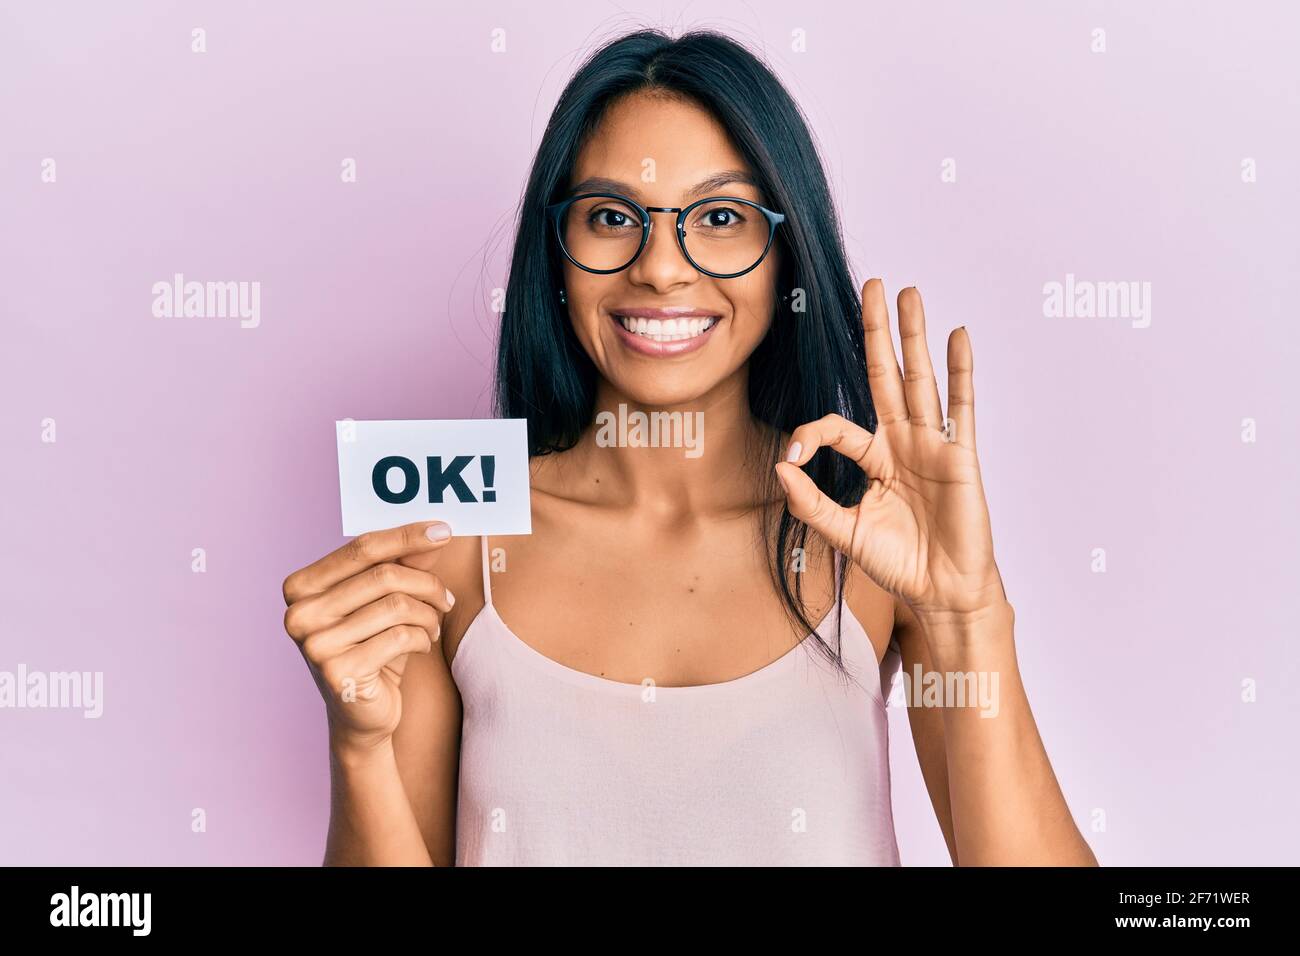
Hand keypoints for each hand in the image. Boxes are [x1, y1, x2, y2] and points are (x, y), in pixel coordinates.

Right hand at [282, 520, 456, 751]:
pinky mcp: (337, 672)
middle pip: (383, 576)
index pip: (361, 548)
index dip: (406, 536)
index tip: (444, 531)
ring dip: (427, 614)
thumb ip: (403, 564)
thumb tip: (434, 532)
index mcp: (301, 587)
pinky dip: (422, 637)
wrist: (362, 715)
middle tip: (446, 598)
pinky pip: (400, 637)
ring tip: (433, 625)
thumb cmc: (374, 648)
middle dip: (426, 584)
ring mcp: (314, 645)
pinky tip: (422, 644)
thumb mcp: (386, 602)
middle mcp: (299, 613)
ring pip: (396, 606)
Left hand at [776, 279, 1005, 622]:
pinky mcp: (960, 456)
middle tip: (871, 285)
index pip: (838, 426)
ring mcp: (932, 445)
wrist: (941, 591)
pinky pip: (960, 406)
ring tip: (909, 293)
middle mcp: (902, 443)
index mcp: (874, 459)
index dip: (812, 434)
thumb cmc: (898, 564)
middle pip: (885, 376)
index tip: (795, 458)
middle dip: (877, 332)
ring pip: (920, 379)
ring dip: (914, 336)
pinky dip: (960, 371)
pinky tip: (958, 336)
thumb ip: (812, 503)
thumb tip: (781, 469)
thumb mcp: (844, 533)